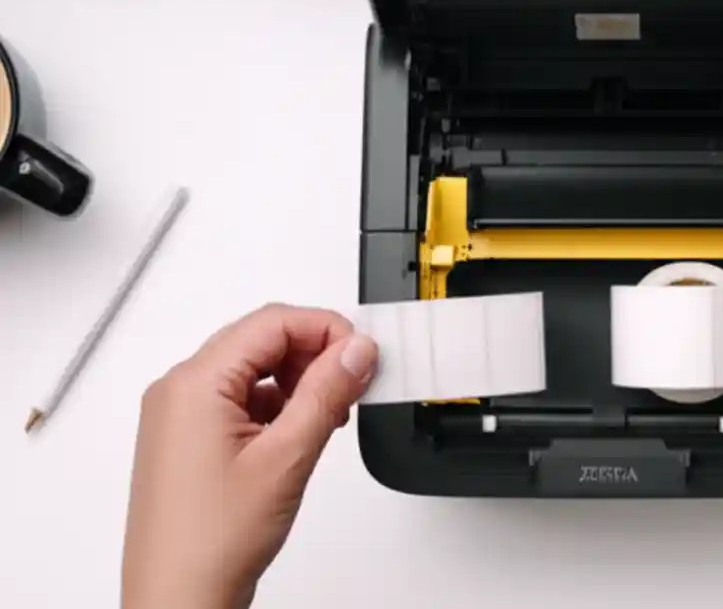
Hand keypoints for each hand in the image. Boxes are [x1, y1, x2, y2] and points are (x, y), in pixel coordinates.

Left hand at [121, 304, 378, 608]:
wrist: (178, 599)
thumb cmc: (212, 540)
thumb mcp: (287, 457)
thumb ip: (327, 392)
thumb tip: (356, 349)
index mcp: (194, 383)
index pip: (271, 322)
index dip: (325, 330)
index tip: (363, 354)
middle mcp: (179, 391)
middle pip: (261, 341)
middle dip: (314, 356)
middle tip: (353, 386)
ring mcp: (180, 416)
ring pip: (253, 370)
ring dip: (297, 382)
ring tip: (328, 417)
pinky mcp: (188, 439)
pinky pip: (239, 399)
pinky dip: (277, 406)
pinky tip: (301, 434)